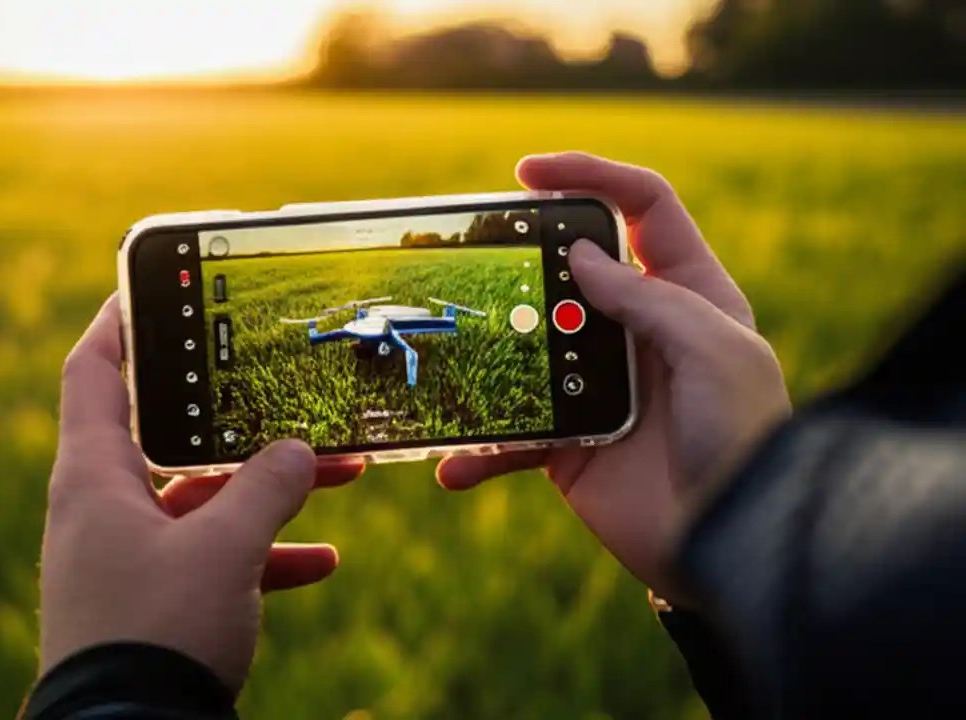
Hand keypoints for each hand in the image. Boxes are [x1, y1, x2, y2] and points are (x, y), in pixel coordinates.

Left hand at [40, 293, 362, 690]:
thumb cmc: (159, 632)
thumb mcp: (225, 550)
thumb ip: (267, 487)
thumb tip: (300, 450)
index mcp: (93, 476)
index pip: (94, 370)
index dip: (120, 319)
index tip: (155, 285)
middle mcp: (102, 508)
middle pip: (168, 435)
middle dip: (236, 415)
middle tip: (284, 383)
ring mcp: (126, 557)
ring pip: (200, 500)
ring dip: (265, 488)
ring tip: (339, 471)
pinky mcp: (152, 601)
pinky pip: (211, 560)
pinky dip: (262, 554)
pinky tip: (323, 561)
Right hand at [437, 152, 790, 606]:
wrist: (728, 550)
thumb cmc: (742, 442)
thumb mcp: (713, 353)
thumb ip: (648, 298)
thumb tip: (579, 258)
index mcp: (689, 295)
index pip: (642, 208)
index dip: (590, 176)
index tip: (527, 174)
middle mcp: (640, 331)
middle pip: (570, 268)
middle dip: (520, 256)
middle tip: (471, 254)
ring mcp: (598, 385)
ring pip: (528, 345)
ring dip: (484, 349)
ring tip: (444, 351)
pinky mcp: (568, 442)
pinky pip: (511, 436)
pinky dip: (479, 451)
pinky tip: (454, 466)